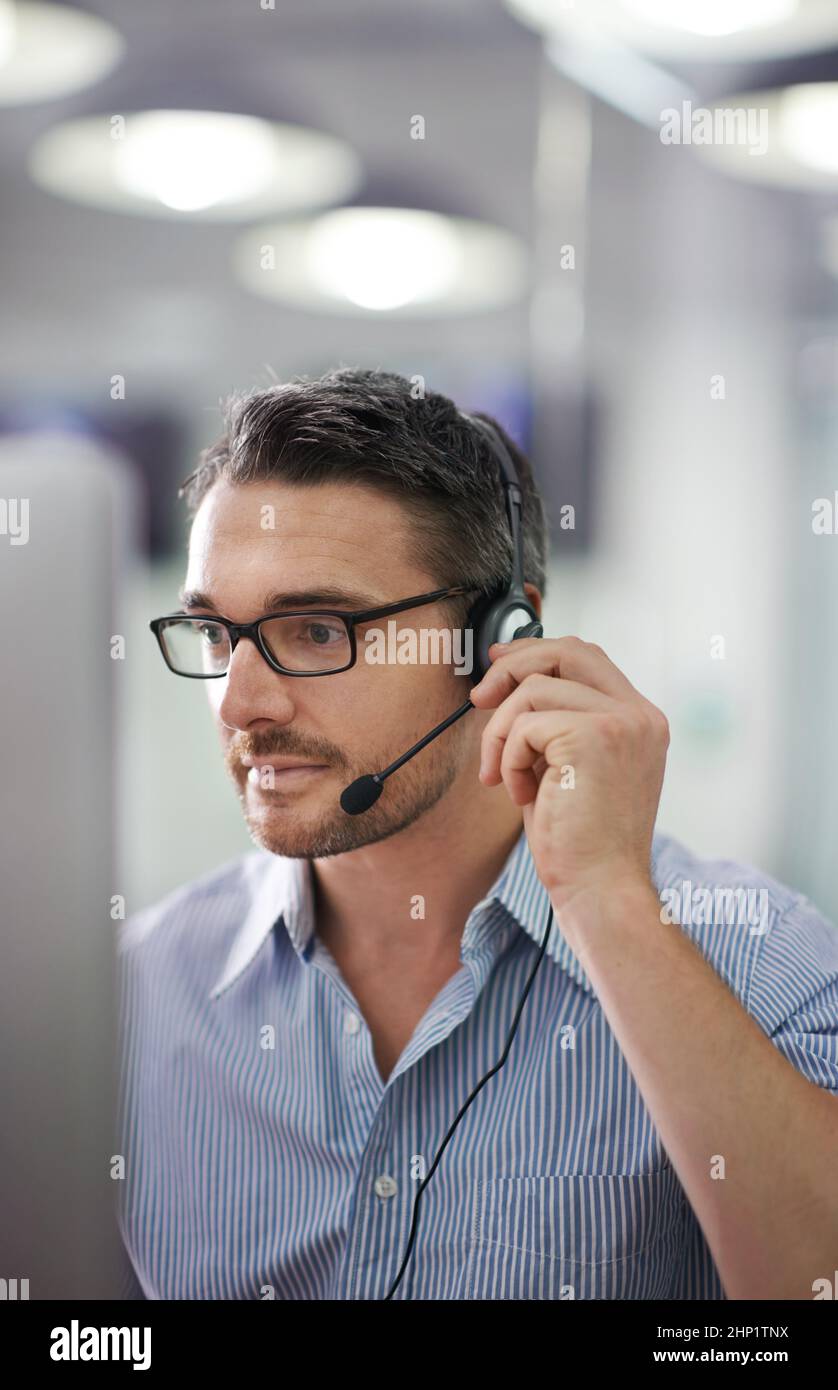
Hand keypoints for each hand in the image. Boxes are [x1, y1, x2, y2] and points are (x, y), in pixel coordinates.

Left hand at [470, 636, 668, 921]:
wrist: (600, 890)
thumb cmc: (580, 842)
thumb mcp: (572, 769)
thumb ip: (558, 724)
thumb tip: (508, 680)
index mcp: (641, 721)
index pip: (588, 657)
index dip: (537, 652)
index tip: (498, 664)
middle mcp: (639, 715)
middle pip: (567, 651)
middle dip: (512, 667)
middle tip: (479, 700)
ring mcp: (621, 723)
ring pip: (533, 690)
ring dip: (502, 734)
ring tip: (506, 778)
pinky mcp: (592, 737)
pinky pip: (524, 725)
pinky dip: (508, 758)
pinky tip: (522, 794)